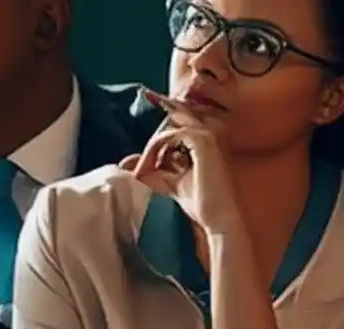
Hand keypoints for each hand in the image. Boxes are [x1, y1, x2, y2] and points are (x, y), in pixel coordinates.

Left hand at [120, 89, 244, 234]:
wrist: (218, 218)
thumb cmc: (199, 201)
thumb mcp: (168, 181)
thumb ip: (151, 167)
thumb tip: (125, 161)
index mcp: (209, 136)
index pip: (181, 114)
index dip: (164, 106)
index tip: (146, 97)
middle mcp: (213, 129)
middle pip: (174, 116)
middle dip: (154, 142)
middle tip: (141, 168)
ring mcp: (210, 132)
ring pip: (168, 129)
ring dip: (151, 151)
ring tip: (144, 174)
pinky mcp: (203, 140)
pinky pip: (169, 135)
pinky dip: (154, 152)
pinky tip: (150, 171)